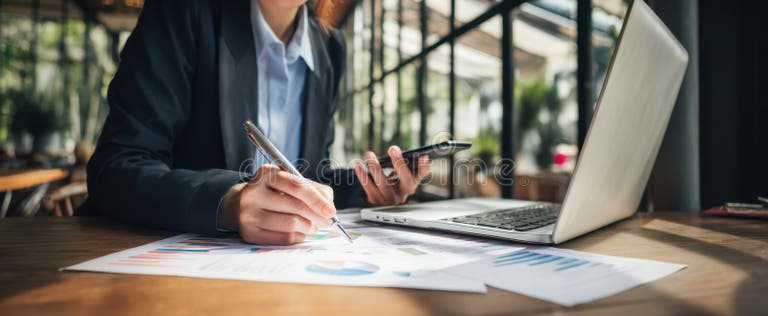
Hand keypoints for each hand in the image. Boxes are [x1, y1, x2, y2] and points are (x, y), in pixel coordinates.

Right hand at [218, 164, 335, 244]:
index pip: (297, 186)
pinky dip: (298, 237)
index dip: (317, 199)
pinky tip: (300, 232)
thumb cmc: (273, 193)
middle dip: (317, 216)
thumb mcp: (289, 182)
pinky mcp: (249, 233)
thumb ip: (313, 189)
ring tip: (313, 226)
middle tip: (328, 222)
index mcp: (266, 174)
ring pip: (291, 224)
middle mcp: (253, 193)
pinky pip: (283, 238)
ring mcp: (248, 214)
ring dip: (309, 227)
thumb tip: (329, 206)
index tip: (331, 211)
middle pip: (296, 207)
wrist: (238, 205)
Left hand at [353, 146, 429, 205]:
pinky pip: (368, 188)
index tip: (424, 157)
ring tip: (369, 154)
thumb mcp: (400, 174)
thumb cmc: (391, 181)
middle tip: (393, 149)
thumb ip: (403, 165)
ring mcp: (390, 199)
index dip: (424, 167)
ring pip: (384, 184)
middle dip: (400, 164)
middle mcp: (403, 193)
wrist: (378, 199)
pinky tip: (357, 164)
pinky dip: (362, 175)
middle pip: (405, 181)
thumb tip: (397, 152)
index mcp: (412, 183)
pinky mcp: (376, 201)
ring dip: (376, 168)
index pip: (421, 175)